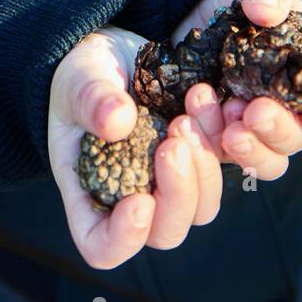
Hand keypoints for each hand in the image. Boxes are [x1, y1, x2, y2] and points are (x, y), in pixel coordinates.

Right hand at [48, 24, 222, 270]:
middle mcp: (133, 198)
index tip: (140, 201)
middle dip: (178, 192)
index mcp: (91, 191)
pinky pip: (223, 168)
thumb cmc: (83, 76)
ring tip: (188, 114)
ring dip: (204, 166)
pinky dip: (222, 139)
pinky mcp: (199, 159)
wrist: (115, 56)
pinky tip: (206, 100)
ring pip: (201, 207)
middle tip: (175, 139)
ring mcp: (169, 182)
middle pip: (165, 231)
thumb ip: (91, 100)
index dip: (124, 239)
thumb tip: (119, 121)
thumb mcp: (77, 81)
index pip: (103, 246)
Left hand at [171, 0, 301, 180]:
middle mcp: (290, 111)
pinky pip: (218, 150)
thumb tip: (264, 9)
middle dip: (277, 131)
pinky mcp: (218, 128)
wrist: (206, 2)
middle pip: (298, 141)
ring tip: (223, 119)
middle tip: (253, 112)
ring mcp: (254, 124)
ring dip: (246, 147)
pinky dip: (207, 139)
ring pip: (264, 159)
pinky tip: (190, 116)